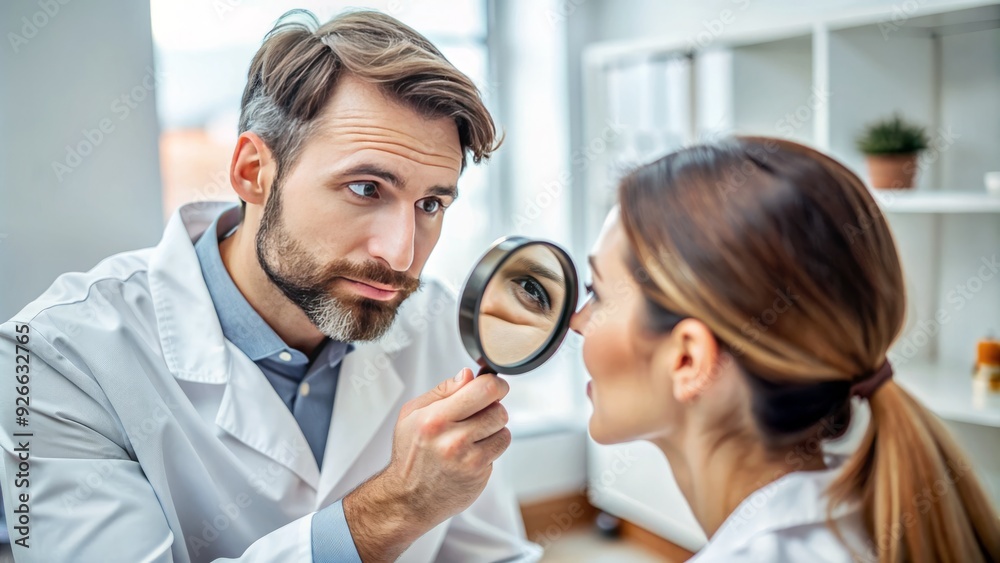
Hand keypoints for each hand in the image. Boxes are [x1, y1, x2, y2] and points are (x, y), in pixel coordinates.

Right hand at [343, 368, 510, 561]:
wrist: (408, 497)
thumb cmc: (410, 453)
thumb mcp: (412, 414)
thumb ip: (442, 391)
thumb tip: (469, 375)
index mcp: (436, 419)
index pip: (483, 390)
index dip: (495, 384)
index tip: (494, 386)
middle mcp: (453, 440)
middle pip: (499, 410)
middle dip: (493, 408)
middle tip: (481, 412)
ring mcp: (469, 459)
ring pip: (503, 430)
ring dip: (494, 428)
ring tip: (474, 433)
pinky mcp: (479, 474)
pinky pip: (499, 449)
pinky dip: (492, 446)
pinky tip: (473, 450)